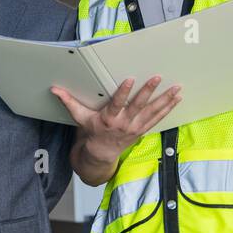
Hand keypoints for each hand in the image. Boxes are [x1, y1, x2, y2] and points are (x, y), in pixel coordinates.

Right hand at [50, 76, 181, 165]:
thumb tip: (54, 89)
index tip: (130, 79)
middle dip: (149, 92)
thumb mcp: (80, 117)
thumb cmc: (92, 132)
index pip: (117, 104)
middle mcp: (124, 123)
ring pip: (153, 112)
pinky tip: (177, 98)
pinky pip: (158, 118)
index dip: (123, 92)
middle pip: (138, 106)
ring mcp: (136, 127)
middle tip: (157, 78)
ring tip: (177, 88)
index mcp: (109, 119)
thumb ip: (69, 102)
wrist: (101, 154)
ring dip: (165, 100)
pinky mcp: (143, 129)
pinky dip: (168, 108)